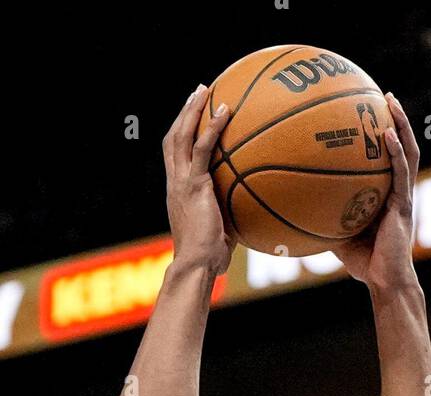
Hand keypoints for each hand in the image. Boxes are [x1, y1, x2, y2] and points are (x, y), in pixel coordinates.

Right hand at [163, 86, 235, 277]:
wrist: (196, 266)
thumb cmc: (209, 260)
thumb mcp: (220, 233)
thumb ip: (231, 219)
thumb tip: (254, 217)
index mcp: (177, 192)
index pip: (175, 156)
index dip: (181, 134)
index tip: (192, 118)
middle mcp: (175, 183)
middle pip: (173, 138)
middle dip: (184, 113)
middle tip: (197, 93)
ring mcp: (182, 182)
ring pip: (181, 136)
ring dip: (192, 110)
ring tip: (204, 90)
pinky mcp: (194, 185)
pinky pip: (203, 149)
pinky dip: (213, 127)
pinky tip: (226, 111)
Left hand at [333, 94, 419, 294]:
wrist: (384, 282)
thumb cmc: (363, 263)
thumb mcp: (336, 232)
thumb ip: (322, 214)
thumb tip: (290, 203)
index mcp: (386, 195)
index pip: (387, 159)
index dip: (383, 136)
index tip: (371, 112)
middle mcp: (398, 191)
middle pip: (401, 147)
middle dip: (396, 119)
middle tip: (385, 95)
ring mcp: (403, 196)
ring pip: (408, 152)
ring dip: (401, 124)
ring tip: (391, 100)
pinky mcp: (404, 205)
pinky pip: (401, 172)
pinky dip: (394, 151)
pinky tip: (386, 134)